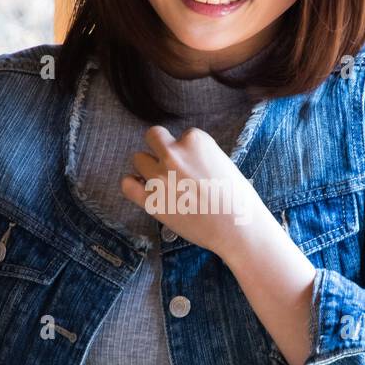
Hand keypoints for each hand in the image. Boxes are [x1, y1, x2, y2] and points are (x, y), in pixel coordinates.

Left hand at [120, 125, 263, 258]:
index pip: (179, 136)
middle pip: (153, 137)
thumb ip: (198, 155)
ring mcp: (160, 177)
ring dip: (148, 168)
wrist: (238, 229)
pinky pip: (127, 184)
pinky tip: (144, 190)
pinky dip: (132, 185)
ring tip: (163, 183)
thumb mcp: (222, 162)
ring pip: (138, 159)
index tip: (193, 167)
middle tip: (171, 167)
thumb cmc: (236, 198)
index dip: (184, 151)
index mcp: (195, 140)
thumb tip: (181, 158)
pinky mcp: (151, 200)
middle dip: (160, 149)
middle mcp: (174, 154)